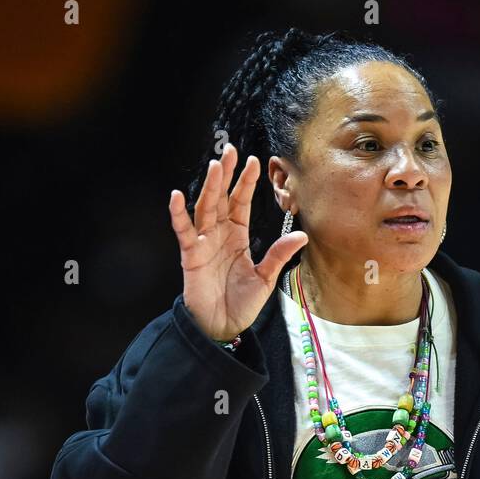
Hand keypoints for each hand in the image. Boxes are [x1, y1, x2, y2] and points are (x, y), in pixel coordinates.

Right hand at [169, 143, 307, 341]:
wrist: (222, 327)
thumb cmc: (241, 304)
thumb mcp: (265, 278)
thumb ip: (279, 255)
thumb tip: (301, 235)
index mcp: (237, 237)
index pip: (241, 203)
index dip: (246, 183)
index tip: (254, 161)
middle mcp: (219, 235)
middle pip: (221, 198)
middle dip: (226, 175)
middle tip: (230, 151)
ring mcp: (203, 243)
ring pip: (205, 208)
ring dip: (209, 187)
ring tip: (215, 167)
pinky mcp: (191, 255)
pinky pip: (183, 231)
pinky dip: (178, 214)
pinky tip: (178, 197)